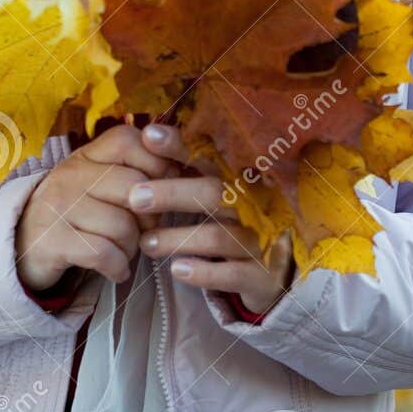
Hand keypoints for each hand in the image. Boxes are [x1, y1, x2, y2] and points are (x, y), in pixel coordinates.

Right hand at [15, 123, 184, 293]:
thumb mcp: (98, 182)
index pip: (127, 140)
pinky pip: (104, 254)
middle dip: (150, 216)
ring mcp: (59, 207)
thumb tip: (180, 165)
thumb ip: (134, 168)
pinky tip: (115, 270)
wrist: (20, 246)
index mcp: (86, 156)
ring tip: (123, 252)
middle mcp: (70, 175)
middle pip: (134, 187)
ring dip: (132, 247)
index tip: (168, 181)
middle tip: (142, 230)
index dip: (158, 159)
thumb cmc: (76, 214)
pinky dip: (117, 267)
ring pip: (123, 226)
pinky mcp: (53, 241)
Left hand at [128, 124, 295, 315]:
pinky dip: (204, 272)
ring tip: (145, 242)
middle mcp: (253, 206)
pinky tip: (177, 269)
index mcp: (240, 179)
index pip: (209, 156)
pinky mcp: (261, 277)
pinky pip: (232, 274)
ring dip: (177, 238)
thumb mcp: (219, 193)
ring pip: (217, 236)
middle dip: (171, 193)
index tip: (149, 136)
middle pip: (213, 193)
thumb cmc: (237, 223)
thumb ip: (189, 168)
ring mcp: (259, 241)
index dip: (180, 146)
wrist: (278, 270)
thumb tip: (147, 135)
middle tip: (134, 198)